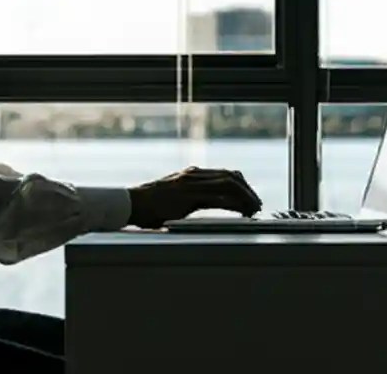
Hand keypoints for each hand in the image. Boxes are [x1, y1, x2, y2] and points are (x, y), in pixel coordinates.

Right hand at [127, 166, 262, 227]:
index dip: (242, 185)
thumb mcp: (174, 194)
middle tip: (256, 205)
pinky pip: (216, 198)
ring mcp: (191, 184)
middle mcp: (194, 175)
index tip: (251, 197)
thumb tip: (209, 201)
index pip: (226, 175)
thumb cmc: (150, 204)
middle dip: (248, 191)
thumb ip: (191, 195)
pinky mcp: (187, 197)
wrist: (130, 203)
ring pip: (228, 185)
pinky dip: (233, 204)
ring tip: (253, 209)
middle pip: (232, 177)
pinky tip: (241, 212)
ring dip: (245, 197)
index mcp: (192, 174)